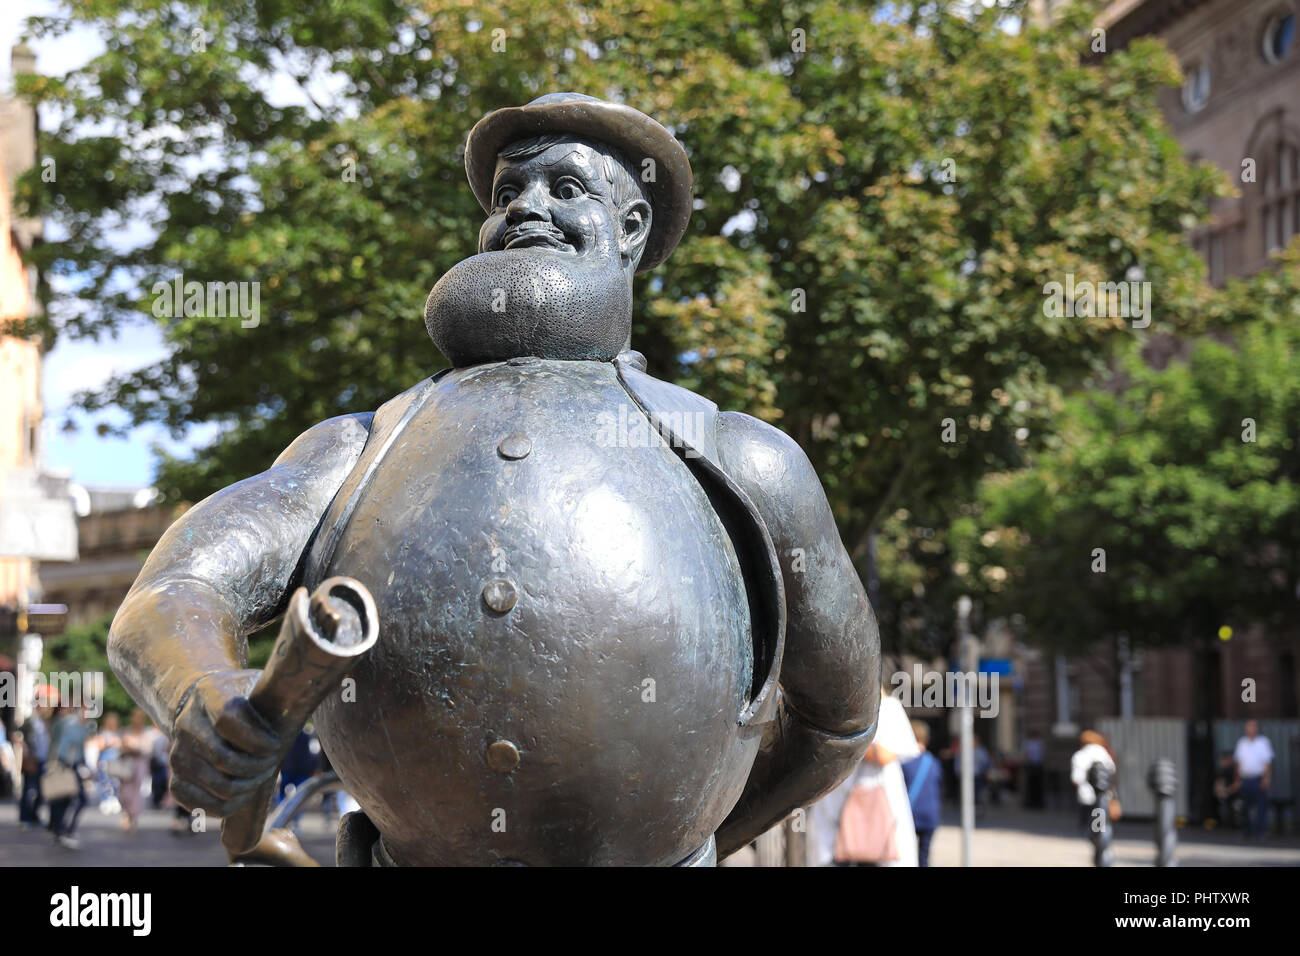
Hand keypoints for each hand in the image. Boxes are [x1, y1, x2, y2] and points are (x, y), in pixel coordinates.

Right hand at [169, 669, 281, 816]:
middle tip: (272, 764)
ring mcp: (178, 752)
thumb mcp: (258, 684)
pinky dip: (226, 807)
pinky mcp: (176, 777)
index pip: (228, 720)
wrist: (201, 703)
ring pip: (216, 785)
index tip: (276, 745)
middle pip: (223, 758)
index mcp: (210, 693)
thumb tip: (302, 706)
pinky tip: (243, 795)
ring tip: (260, 777)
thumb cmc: (242, 695)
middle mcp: (187, 723)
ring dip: (247, 788)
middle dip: (257, 767)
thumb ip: (275, 694)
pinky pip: (198, 804)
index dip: (258, 740)